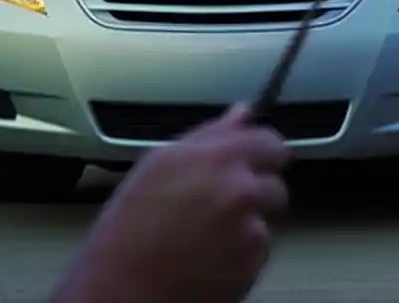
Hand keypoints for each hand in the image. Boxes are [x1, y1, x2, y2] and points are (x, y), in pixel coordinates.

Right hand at [51, 104, 289, 302]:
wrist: (124, 288)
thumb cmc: (129, 226)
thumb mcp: (159, 164)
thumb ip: (210, 135)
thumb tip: (243, 113)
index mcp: (218, 157)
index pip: (271, 142)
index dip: (260, 153)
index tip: (251, 161)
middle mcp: (241, 191)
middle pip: (275, 184)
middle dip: (255, 192)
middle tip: (219, 205)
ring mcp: (250, 231)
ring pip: (264, 220)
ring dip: (246, 225)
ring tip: (203, 235)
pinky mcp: (253, 265)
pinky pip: (258, 252)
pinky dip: (240, 254)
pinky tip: (207, 256)